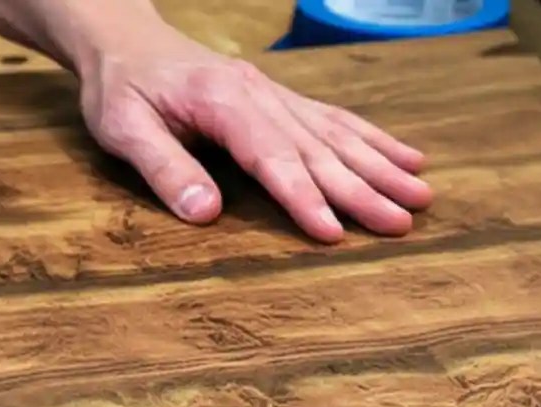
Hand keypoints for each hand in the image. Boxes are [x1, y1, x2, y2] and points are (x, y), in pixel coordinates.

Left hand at [76, 24, 433, 241]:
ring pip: (335, 132)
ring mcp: (274, 93)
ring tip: (421, 195)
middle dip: (361, 188)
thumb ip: (164, 168)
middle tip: (401, 222)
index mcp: (222, 101)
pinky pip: (333, 118)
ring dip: (379, 166)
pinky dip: (372, 139)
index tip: (333, 231)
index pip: (270, 156)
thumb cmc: (119, 89)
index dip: (302, 195)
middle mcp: (259, 93)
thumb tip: (206, 214)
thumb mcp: (124, 128)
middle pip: (316, 148)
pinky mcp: (279, 97)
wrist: (126, 41)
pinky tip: (405, 156)